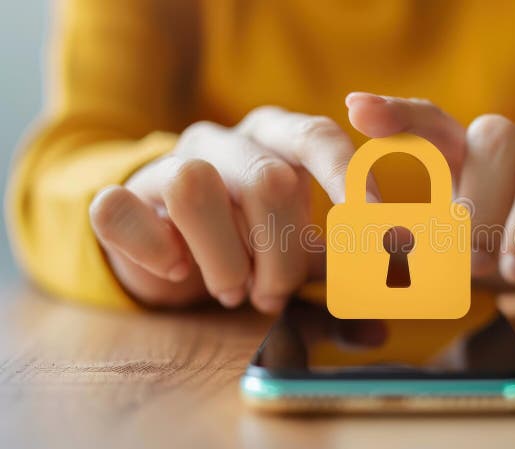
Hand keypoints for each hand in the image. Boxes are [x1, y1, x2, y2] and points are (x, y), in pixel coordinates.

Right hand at [89, 107, 378, 311]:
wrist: (167, 245)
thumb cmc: (246, 243)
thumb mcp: (294, 251)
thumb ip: (332, 275)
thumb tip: (377, 330)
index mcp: (274, 139)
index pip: (315, 136)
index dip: (345, 175)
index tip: (373, 222)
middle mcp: (223, 143)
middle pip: (266, 178)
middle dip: (282, 254)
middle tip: (274, 295)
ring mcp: (167, 164)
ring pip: (194, 187)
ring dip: (223, 258)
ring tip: (232, 288)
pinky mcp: (121, 196)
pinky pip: (119, 210)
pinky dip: (153, 249)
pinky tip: (175, 269)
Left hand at [346, 92, 514, 302]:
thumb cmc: (496, 241)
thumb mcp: (452, 242)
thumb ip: (417, 244)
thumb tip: (367, 257)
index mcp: (468, 157)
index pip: (432, 122)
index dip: (398, 115)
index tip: (358, 112)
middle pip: (497, 135)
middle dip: (478, 198)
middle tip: (467, 257)